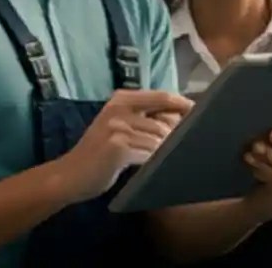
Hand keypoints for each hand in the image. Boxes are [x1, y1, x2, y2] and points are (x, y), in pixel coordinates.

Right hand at [50, 90, 193, 202]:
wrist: (70, 175)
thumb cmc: (99, 153)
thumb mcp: (118, 126)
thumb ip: (144, 119)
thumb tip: (181, 117)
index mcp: (121, 99)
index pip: (162, 96)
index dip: (184, 105)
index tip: (201, 115)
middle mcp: (119, 109)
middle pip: (165, 120)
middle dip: (177, 136)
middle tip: (184, 148)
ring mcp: (117, 127)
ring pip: (159, 139)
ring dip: (166, 153)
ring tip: (167, 161)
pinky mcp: (118, 148)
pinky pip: (149, 154)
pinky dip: (156, 163)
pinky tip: (154, 169)